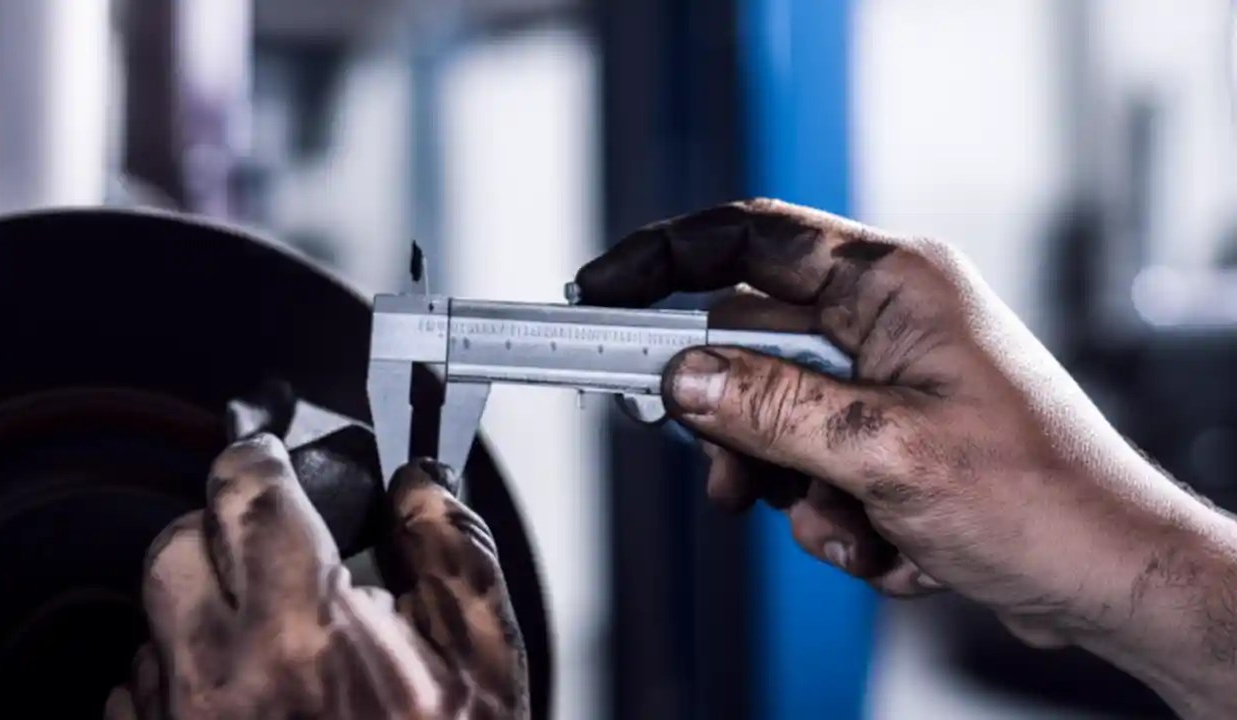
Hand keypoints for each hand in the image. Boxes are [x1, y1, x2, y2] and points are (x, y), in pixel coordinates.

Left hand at [105, 434, 526, 718]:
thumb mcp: (486, 672)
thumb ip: (457, 556)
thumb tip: (422, 486)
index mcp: (307, 638)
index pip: (246, 493)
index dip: (260, 455)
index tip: (272, 453)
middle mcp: (220, 681)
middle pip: (176, 544)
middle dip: (225, 531)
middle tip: (283, 555)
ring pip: (156, 620)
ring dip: (209, 612)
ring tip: (284, 652)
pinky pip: (140, 692)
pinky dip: (187, 676)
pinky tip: (256, 703)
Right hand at [576, 199, 1236, 707]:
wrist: (1108, 577)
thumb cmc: (1039, 497)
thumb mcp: (883, 452)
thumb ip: (768, 407)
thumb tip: (682, 377)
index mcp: (892, 284)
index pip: (749, 241)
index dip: (661, 260)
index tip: (599, 294)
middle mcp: (886, 322)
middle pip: (749, 347)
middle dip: (740, 427)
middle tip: (736, 474)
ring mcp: (886, 384)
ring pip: (773, 421)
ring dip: (796, 489)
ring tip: (854, 526)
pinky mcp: (888, 439)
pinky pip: (812, 470)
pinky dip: (835, 519)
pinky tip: (897, 546)